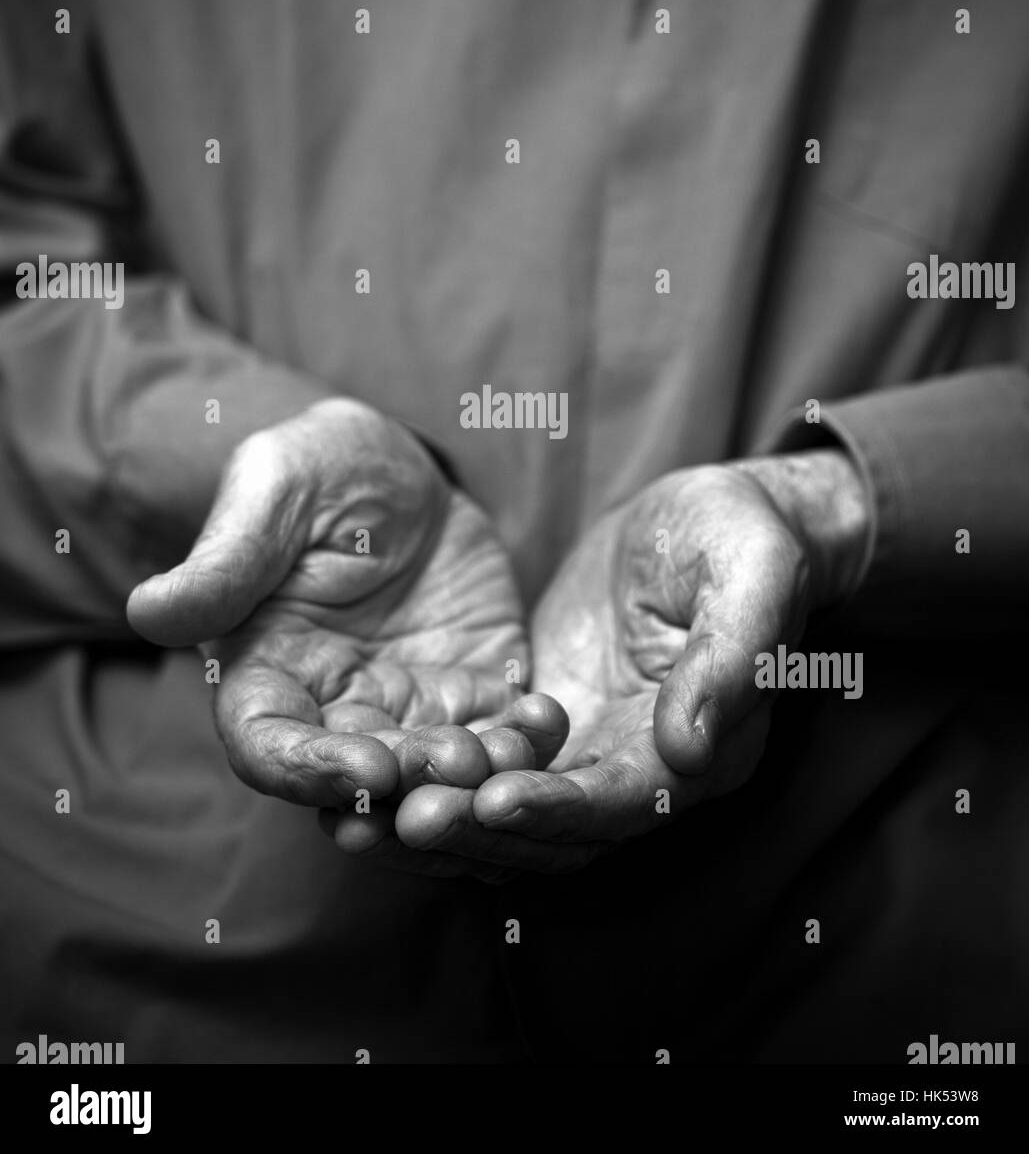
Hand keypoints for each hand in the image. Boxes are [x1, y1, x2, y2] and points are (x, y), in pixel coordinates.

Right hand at [126, 397, 537, 808]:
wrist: (405, 465)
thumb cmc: (319, 468)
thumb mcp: (274, 492)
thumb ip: (226, 561)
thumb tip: (149, 612)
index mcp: (268, 672)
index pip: (271, 747)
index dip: (312, 771)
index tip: (367, 767)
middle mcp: (336, 707)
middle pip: (361, 776)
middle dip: (408, 784)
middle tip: (453, 768)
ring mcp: (409, 706)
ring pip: (432, 770)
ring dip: (469, 777)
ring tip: (507, 755)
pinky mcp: (474, 689)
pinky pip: (498, 729)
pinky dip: (521, 738)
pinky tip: (544, 720)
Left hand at [344, 450, 867, 873]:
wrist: (708, 518)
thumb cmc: (742, 534)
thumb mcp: (749, 574)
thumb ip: (729, 658)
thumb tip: (688, 748)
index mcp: (705, 750)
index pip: (625, 801)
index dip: (560, 807)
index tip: (493, 799)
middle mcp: (645, 771)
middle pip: (558, 830)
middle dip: (483, 830)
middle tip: (405, 819)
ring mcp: (591, 750)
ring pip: (513, 813)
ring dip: (448, 821)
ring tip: (368, 818)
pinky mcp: (548, 724)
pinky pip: (488, 768)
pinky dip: (438, 782)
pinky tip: (372, 775)